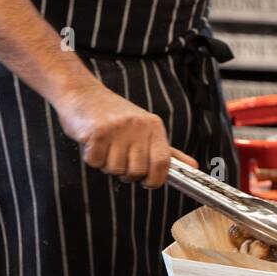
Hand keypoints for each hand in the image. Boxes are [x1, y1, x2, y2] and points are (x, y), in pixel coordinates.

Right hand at [55, 83, 196, 187]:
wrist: (83, 93)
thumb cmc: (114, 115)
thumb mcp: (146, 128)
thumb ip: (168, 150)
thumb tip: (193, 166)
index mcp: (154, 127)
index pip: (163, 163)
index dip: (155, 179)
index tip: (146, 181)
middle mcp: (139, 126)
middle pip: (137, 171)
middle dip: (126, 173)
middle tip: (118, 157)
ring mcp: (118, 128)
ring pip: (115, 170)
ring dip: (107, 164)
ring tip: (106, 147)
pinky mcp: (97, 131)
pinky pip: (95, 162)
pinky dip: (91, 158)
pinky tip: (93, 143)